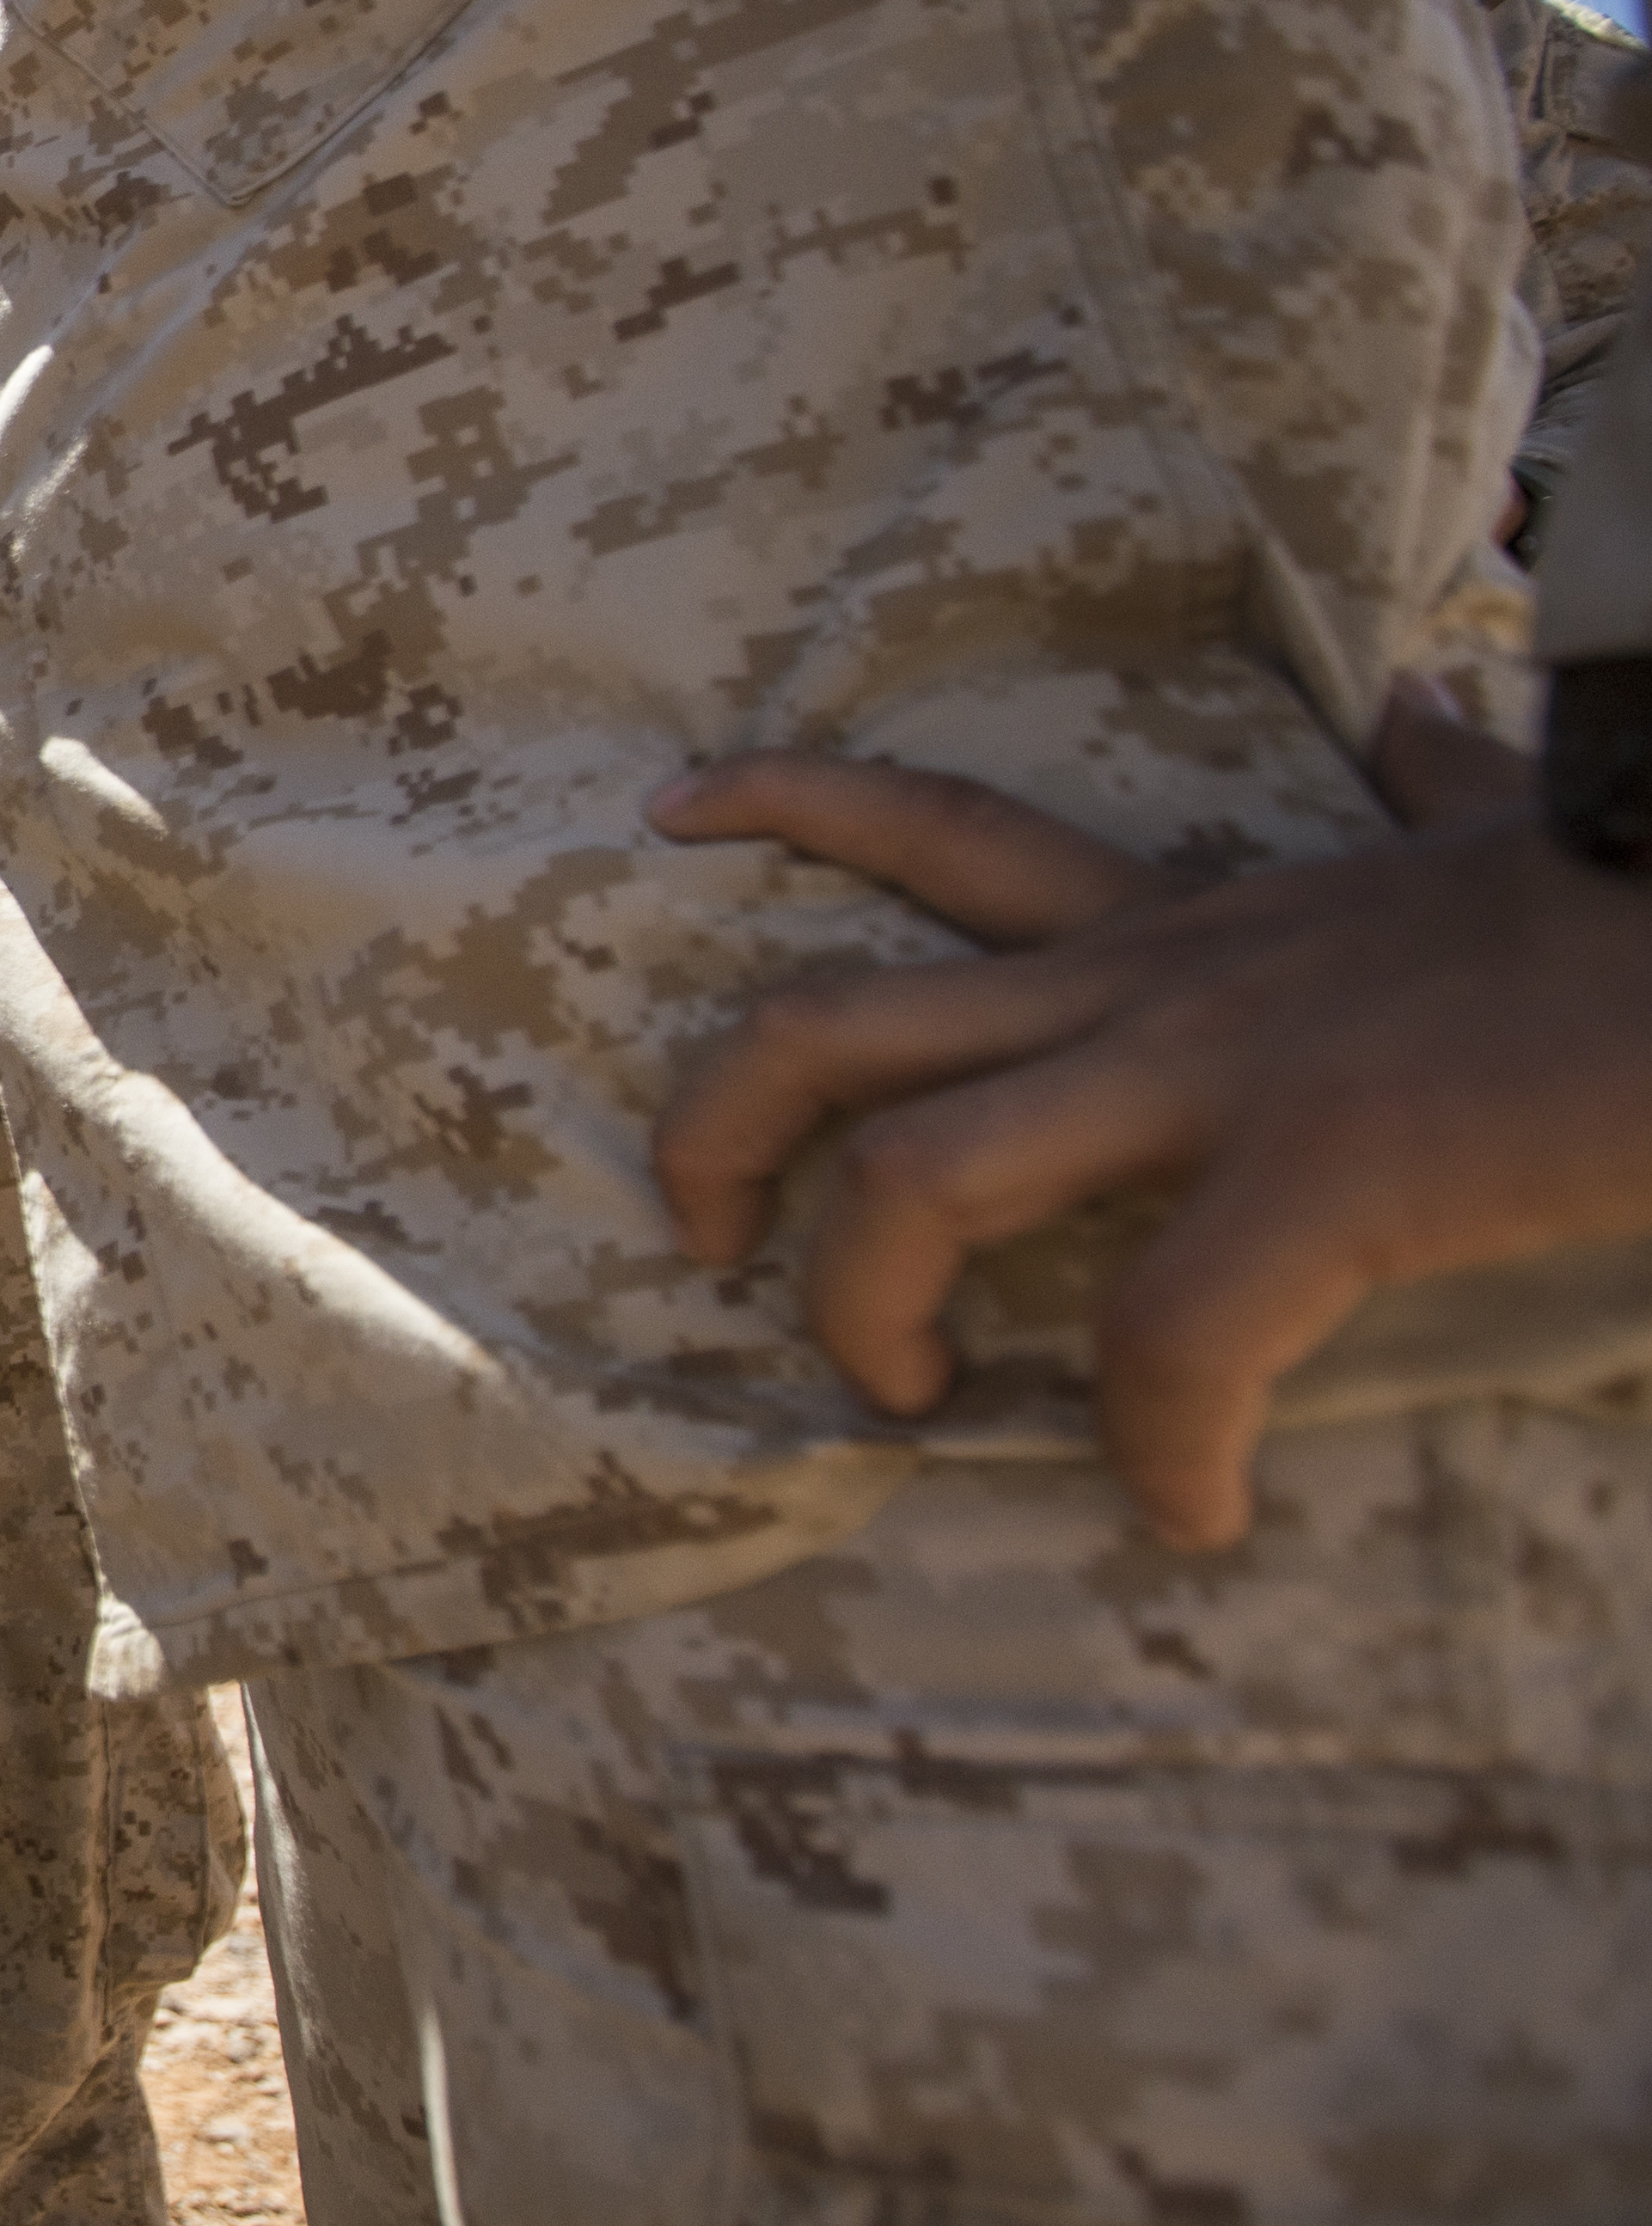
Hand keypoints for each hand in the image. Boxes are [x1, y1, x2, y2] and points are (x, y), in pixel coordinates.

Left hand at [649, 750, 1651, 1548]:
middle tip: (708, 1238)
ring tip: (912, 1401)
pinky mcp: (1331, 1169)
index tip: (671, 811)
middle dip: (718, 1134)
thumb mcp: (1491, 827)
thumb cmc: (1637, 902)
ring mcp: (1229, 1069)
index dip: (791, 807)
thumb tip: (1424, 716)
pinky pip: (1167, 1339)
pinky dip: (1159, 1449)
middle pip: (833, 1027)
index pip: (940, 829)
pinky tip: (1197, 1508)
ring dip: (872, 1311)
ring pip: (920, 1180)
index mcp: (1190, 919)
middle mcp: (1162, 979)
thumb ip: (1434, 781)